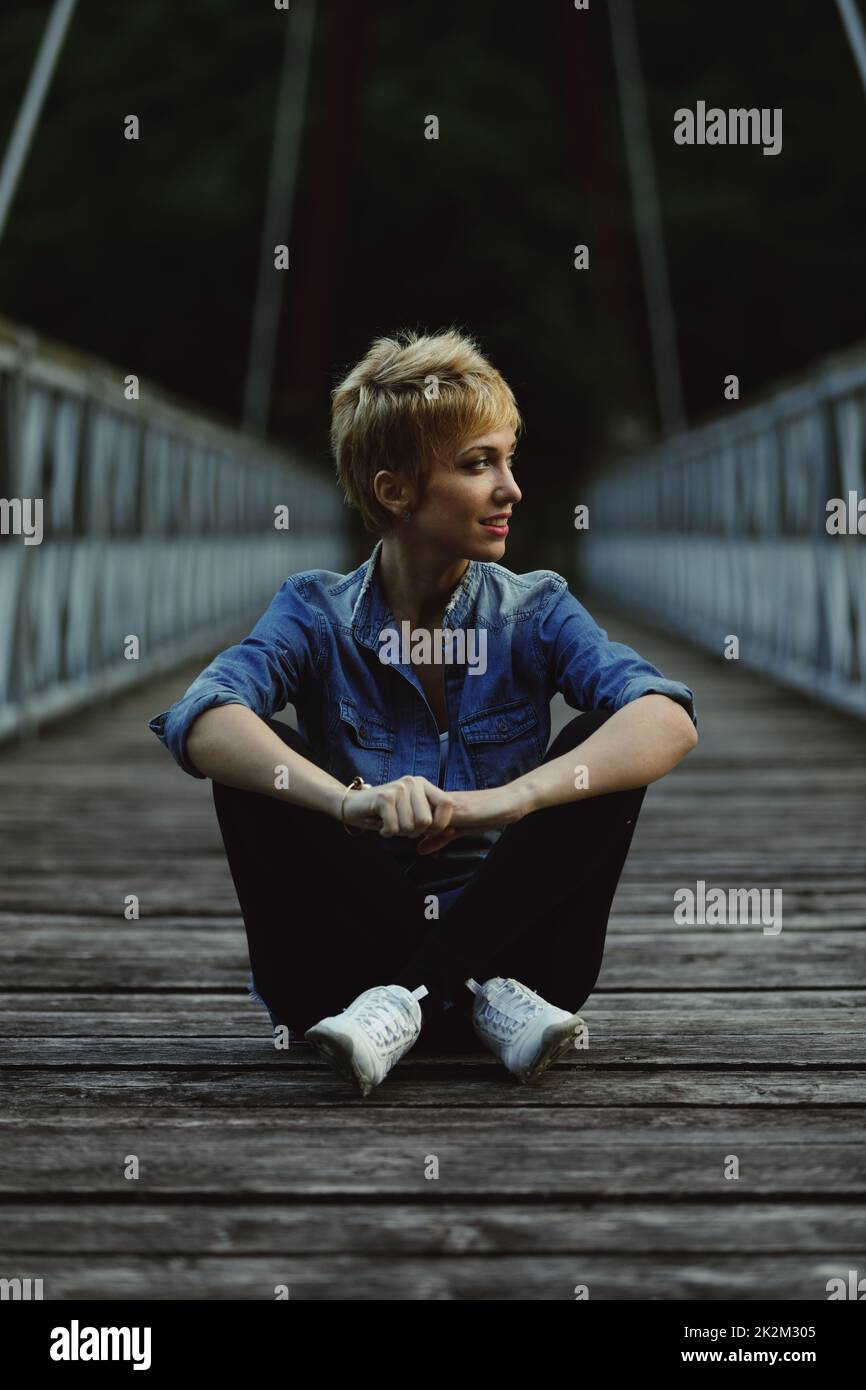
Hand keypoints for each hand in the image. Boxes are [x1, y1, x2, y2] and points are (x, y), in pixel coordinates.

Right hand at [341, 774, 455, 847]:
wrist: (353, 805)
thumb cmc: (385, 813)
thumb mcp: (411, 815)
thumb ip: (432, 822)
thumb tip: (454, 831)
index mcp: (422, 784)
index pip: (447, 804)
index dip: (441, 823)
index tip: (428, 831)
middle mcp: (412, 782)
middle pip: (426, 821)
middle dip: (413, 832)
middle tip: (401, 827)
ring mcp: (398, 788)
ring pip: (409, 827)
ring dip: (398, 832)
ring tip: (389, 822)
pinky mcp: (384, 797)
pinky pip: (394, 828)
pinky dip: (386, 833)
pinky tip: (380, 824)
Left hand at [415, 783, 529, 854]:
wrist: (507, 802)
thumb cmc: (484, 814)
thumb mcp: (459, 829)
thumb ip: (439, 839)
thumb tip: (418, 850)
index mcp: (435, 802)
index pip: (406, 812)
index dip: (403, 826)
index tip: (407, 833)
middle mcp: (437, 799)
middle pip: (407, 813)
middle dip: (407, 828)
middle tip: (415, 835)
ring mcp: (447, 802)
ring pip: (419, 817)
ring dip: (420, 829)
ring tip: (433, 834)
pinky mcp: (459, 808)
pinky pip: (438, 820)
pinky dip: (435, 830)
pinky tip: (447, 833)